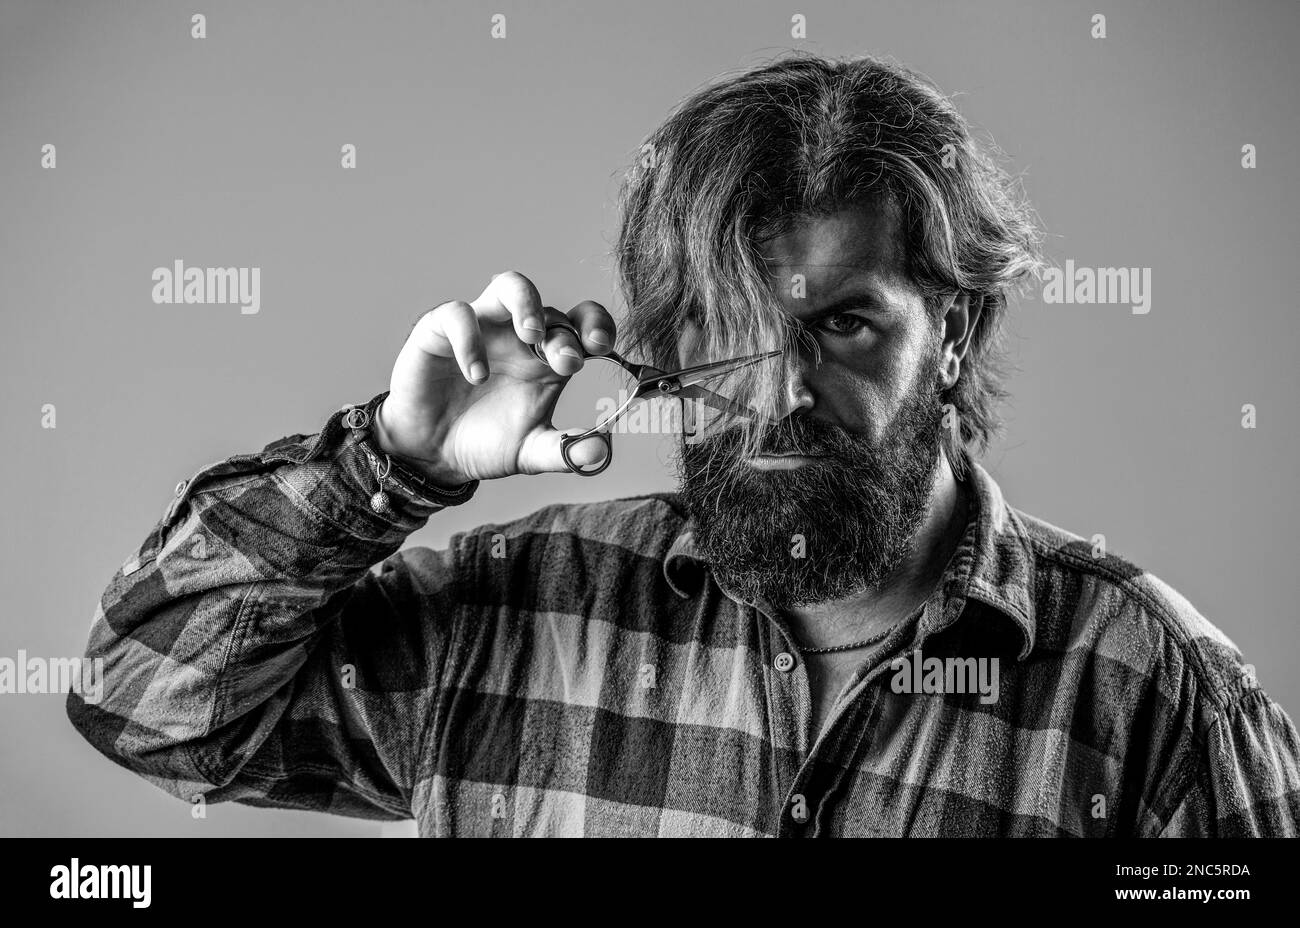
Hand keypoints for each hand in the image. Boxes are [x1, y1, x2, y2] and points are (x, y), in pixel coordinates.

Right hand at [373, 271, 615, 484]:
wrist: (431, 453)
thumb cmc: (485, 442)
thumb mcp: (530, 452)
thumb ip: (565, 450)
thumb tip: (600, 451)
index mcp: (548, 358)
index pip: (582, 323)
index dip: (597, 325)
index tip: (602, 346)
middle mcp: (519, 335)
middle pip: (552, 309)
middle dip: (565, 333)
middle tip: (568, 362)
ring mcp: (483, 326)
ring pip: (509, 285)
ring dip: (526, 303)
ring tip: (531, 336)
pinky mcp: (441, 329)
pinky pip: (458, 315)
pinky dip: (470, 340)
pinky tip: (477, 374)